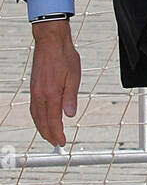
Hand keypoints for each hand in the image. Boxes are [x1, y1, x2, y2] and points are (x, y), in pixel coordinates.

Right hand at [29, 20, 80, 147]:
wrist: (50, 41)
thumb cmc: (65, 56)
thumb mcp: (74, 77)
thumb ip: (70, 97)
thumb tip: (69, 115)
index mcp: (51, 93)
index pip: (53, 120)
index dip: (57, 133)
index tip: (62, 143)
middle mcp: (40, 94)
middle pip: (42, 120)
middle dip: (48, 134)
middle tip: (56, 143)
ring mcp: (35, 90)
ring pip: (35, 114)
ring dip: (41, 127)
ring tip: (49, 135)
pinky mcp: (34, 86)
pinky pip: (33, 106)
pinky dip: (37, 116)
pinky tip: (42, 119)